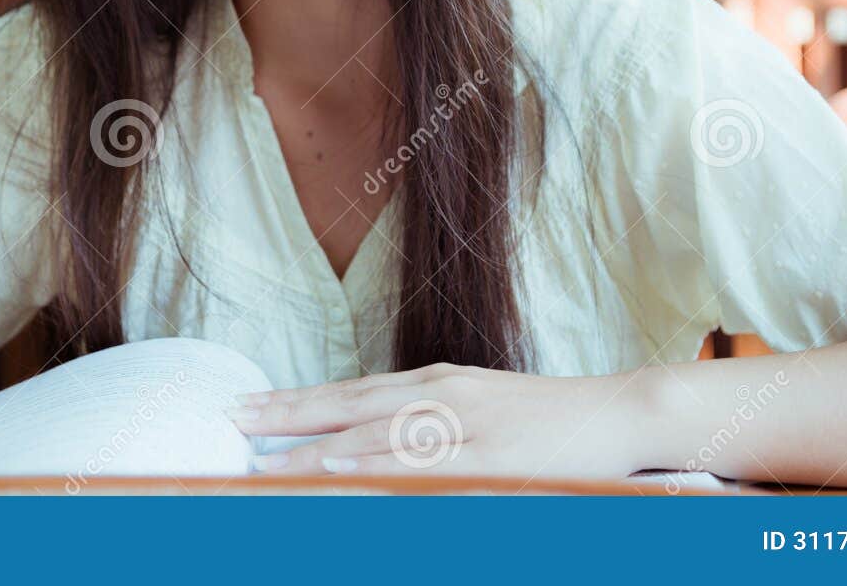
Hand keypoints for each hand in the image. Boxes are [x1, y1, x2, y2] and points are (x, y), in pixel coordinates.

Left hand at [228, 362, 655, 478]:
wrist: (616, 413)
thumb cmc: (546, 420)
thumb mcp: (479, 410)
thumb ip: (428, 423)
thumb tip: (370, 443)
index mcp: (435, 382)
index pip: (349, 392)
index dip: (296, 401)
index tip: (247, 406)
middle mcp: (439, 394)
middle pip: (347, 405)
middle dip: (285, 414)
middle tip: (231, 417)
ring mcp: (463, 422)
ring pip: (372, 435)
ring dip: (314, 445)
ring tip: (262, 453)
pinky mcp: (487, 454)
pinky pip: (420, 461)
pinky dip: (373, 463)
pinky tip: (336, 464)